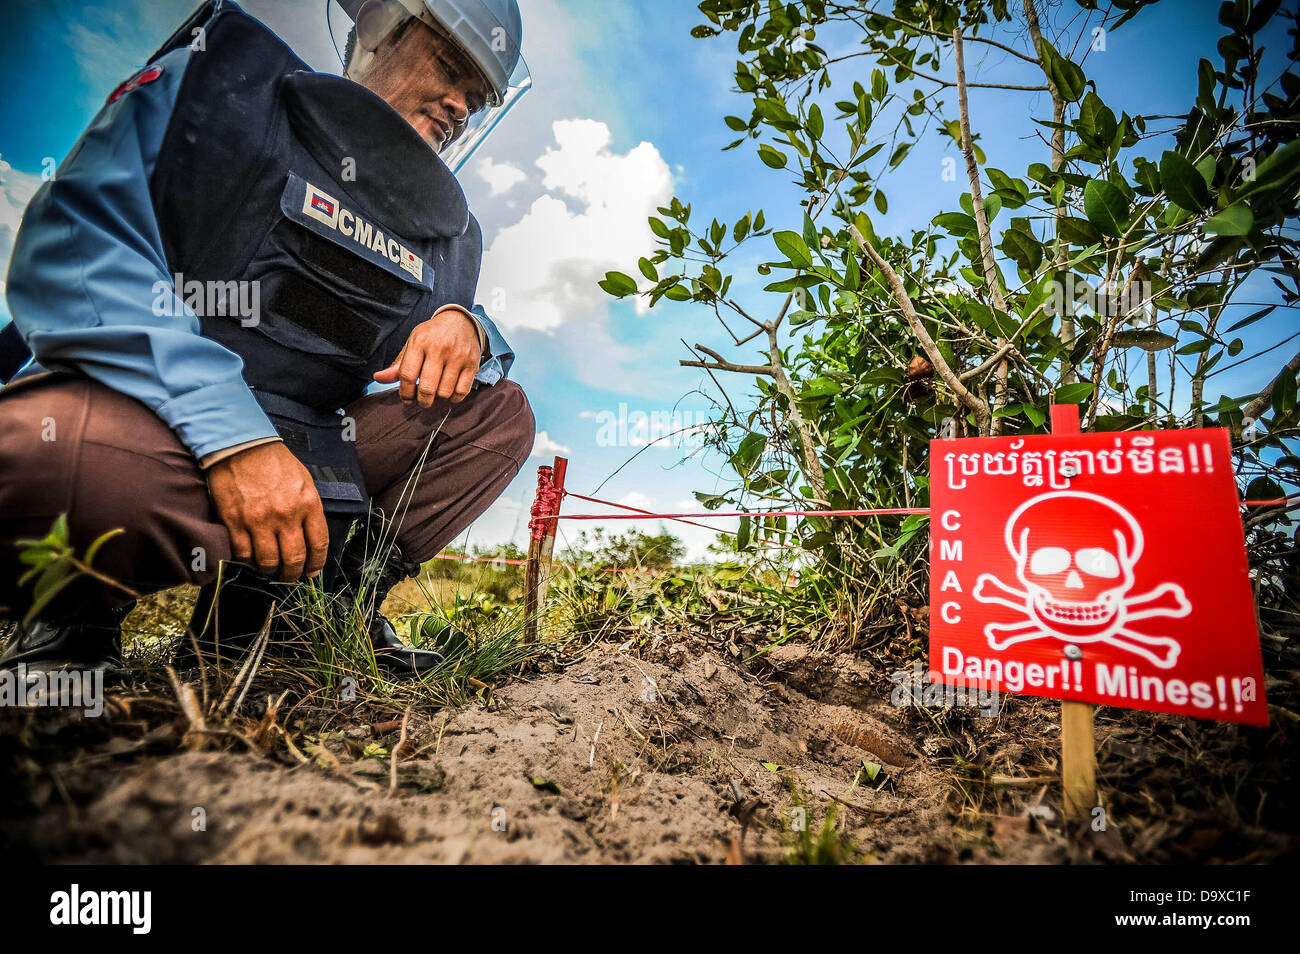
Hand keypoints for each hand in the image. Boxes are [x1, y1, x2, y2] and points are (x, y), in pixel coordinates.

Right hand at [206, 442, 328, 580]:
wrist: (242, 446)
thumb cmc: (275, 462)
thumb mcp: (304, 482)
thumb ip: (309, 509)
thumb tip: (311, 537)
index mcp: (308, 504)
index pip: (318, 544)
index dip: (316, 564)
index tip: (311, 572)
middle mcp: (286, 516)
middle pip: (294, 558)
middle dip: (293, 574)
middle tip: (290, 577)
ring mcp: (259, 521)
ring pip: (268, 561)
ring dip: (270, 571)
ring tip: (270, 571)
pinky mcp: (235, 522)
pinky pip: (243, 553)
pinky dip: (248, 562)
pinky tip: (251, 560)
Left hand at [372, 309, 480, 405]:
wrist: (461, 322)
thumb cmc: (432, 336)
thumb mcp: (413, 344)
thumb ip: (397, 364)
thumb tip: (379, 378)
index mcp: (419, 341)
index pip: (407, 375)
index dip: (405, 393)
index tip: (407, 398)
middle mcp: (439, 347)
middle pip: (427, 388)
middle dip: (422, 401)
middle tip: (422, 401)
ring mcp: (458, 356)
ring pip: (444, 392)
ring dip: (438, 398)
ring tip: (436, 392)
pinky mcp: (472, 363)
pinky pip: (462, 392)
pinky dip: (454, 398)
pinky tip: (449, 392)